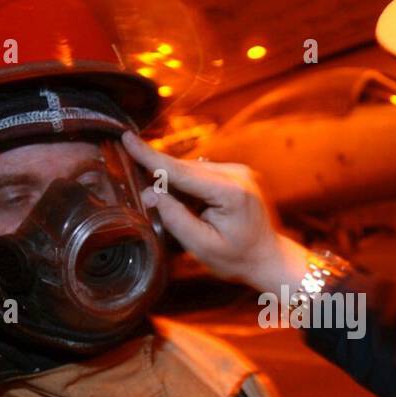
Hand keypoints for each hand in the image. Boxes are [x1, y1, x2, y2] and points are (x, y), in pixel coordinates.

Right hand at [120, 130, 308, 292]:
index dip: (150, 156)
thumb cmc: (238, 258)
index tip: (127, 138)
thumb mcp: (202, 246)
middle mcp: (237, 173)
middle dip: (161, 177)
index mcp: (230, 191)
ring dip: (177, 185)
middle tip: (146, 198)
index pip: (181, 171)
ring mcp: (239, 170)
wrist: (269, 258)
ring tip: (187, 214)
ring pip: (192, 170)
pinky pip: (202, 174)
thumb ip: (175, 218)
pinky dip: (190, 187)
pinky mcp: (236, 173)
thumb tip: (149, 192)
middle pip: (185, 168)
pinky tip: (195, 208)